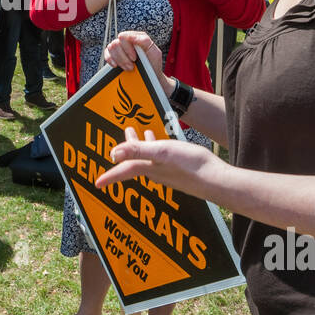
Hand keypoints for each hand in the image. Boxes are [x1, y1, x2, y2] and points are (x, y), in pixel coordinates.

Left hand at [94, 127, 223, 199]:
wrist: (217, 180)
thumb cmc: (191, 165)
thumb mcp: (162, 151)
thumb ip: (138, 150)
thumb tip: (113, 153)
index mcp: (150, 168)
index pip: (124, 169)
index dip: (110, 175)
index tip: (97, 183)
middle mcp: (157, 172)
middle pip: (136, 161)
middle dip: (127, 149)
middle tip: (123, 134)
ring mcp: (169, 172)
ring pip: (149, 158)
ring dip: (142, 145)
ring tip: (141, 131)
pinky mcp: (181, 170)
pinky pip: (162, 158)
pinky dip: (158, 148)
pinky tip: (165, 143)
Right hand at [103, 30, 167, 91]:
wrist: (150, 76)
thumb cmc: (152, 63)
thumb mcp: (154, 52)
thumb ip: (145, 41)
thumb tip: (132, 37)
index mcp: (135, 37)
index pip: (124, 37)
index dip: (127, 49)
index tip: (134, 59)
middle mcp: (126, 41)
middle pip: (116, 43)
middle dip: (123, 58)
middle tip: (131, 67)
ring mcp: (119, 48)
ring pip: (110, 48)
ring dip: (119, 60)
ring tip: (127, 68)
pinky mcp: (113, 55)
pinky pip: (106, 54)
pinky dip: (110, 60)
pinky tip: (116, 65)